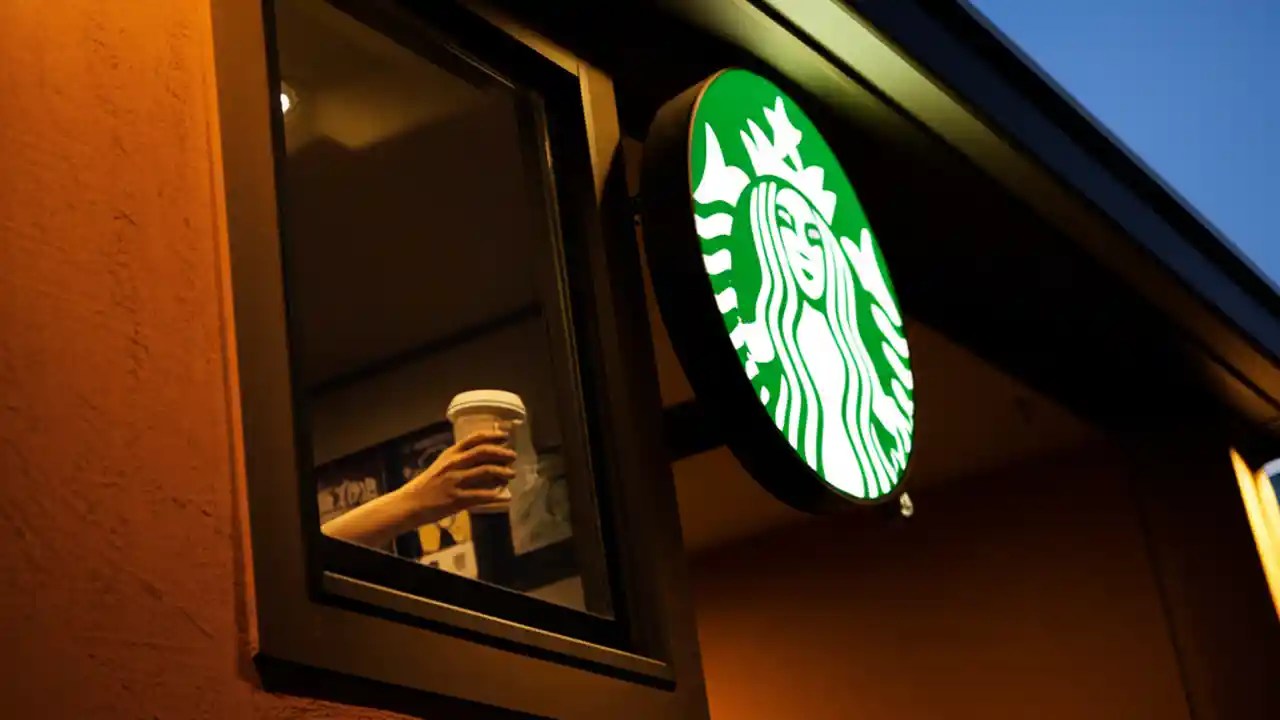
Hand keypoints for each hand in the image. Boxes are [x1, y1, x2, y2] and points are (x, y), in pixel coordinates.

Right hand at [401, 429, 517, 522]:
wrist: (411, 503)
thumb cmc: (428, 484)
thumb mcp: (442, 465)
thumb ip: (460, 459)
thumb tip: (484, 456)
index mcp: (450, 454)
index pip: (474, 439)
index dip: (492, 435)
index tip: (505, 437)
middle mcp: (453, 464)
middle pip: (483, 453)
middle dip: (501, 453)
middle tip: (513, 456)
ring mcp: (455, 481)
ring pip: (485, 472)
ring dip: (503, 472)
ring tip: (512, 474)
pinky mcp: (456, 499)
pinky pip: (481, 495)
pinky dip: (495, 494)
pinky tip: (504, 495)